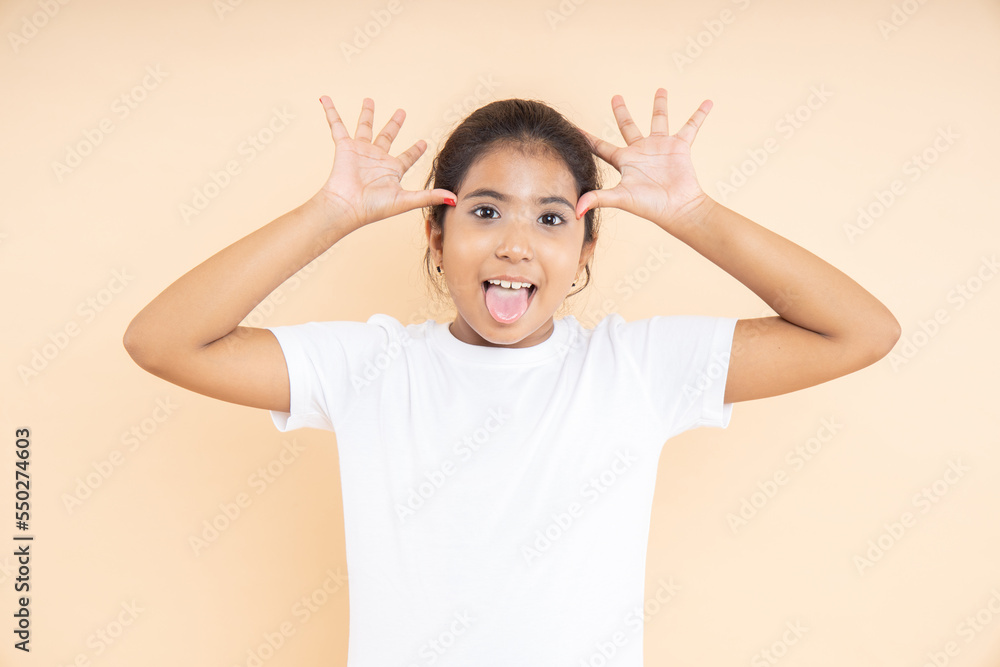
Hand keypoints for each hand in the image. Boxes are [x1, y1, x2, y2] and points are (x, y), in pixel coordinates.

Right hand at [313, 96, 455, 229]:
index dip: (416, 150)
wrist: (347, 207)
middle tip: (401, 112)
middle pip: (387, 137)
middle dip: (394, 124)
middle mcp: (377, 159)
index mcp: (392, 170)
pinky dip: (331, 112)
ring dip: (367, 114)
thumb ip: (429, 196)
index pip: (407, 157)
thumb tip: (455, 198)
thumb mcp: (406, 200)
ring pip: (365, 127)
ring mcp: (360, 152)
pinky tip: (326, 99)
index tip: (424, 142)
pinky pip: (337, 125)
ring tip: (369, 100)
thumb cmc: (374, 208)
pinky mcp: (344, 147)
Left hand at [575, 88, 714, 231]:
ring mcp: (661, 148)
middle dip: (621, 111)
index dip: (587, 138)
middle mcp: (641, 151)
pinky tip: (707, 102)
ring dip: (660, 105)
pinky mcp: (680, 147)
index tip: (575, 128)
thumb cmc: (650, 206)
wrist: (678, 209)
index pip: (600, 146)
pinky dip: (700, 115)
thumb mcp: (621, 198)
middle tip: (616, 96)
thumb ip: (599, 198)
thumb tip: (575, 209)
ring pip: (659, 120)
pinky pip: (691, 126)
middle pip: (628, 126)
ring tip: (661, 89)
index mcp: (625, 161)